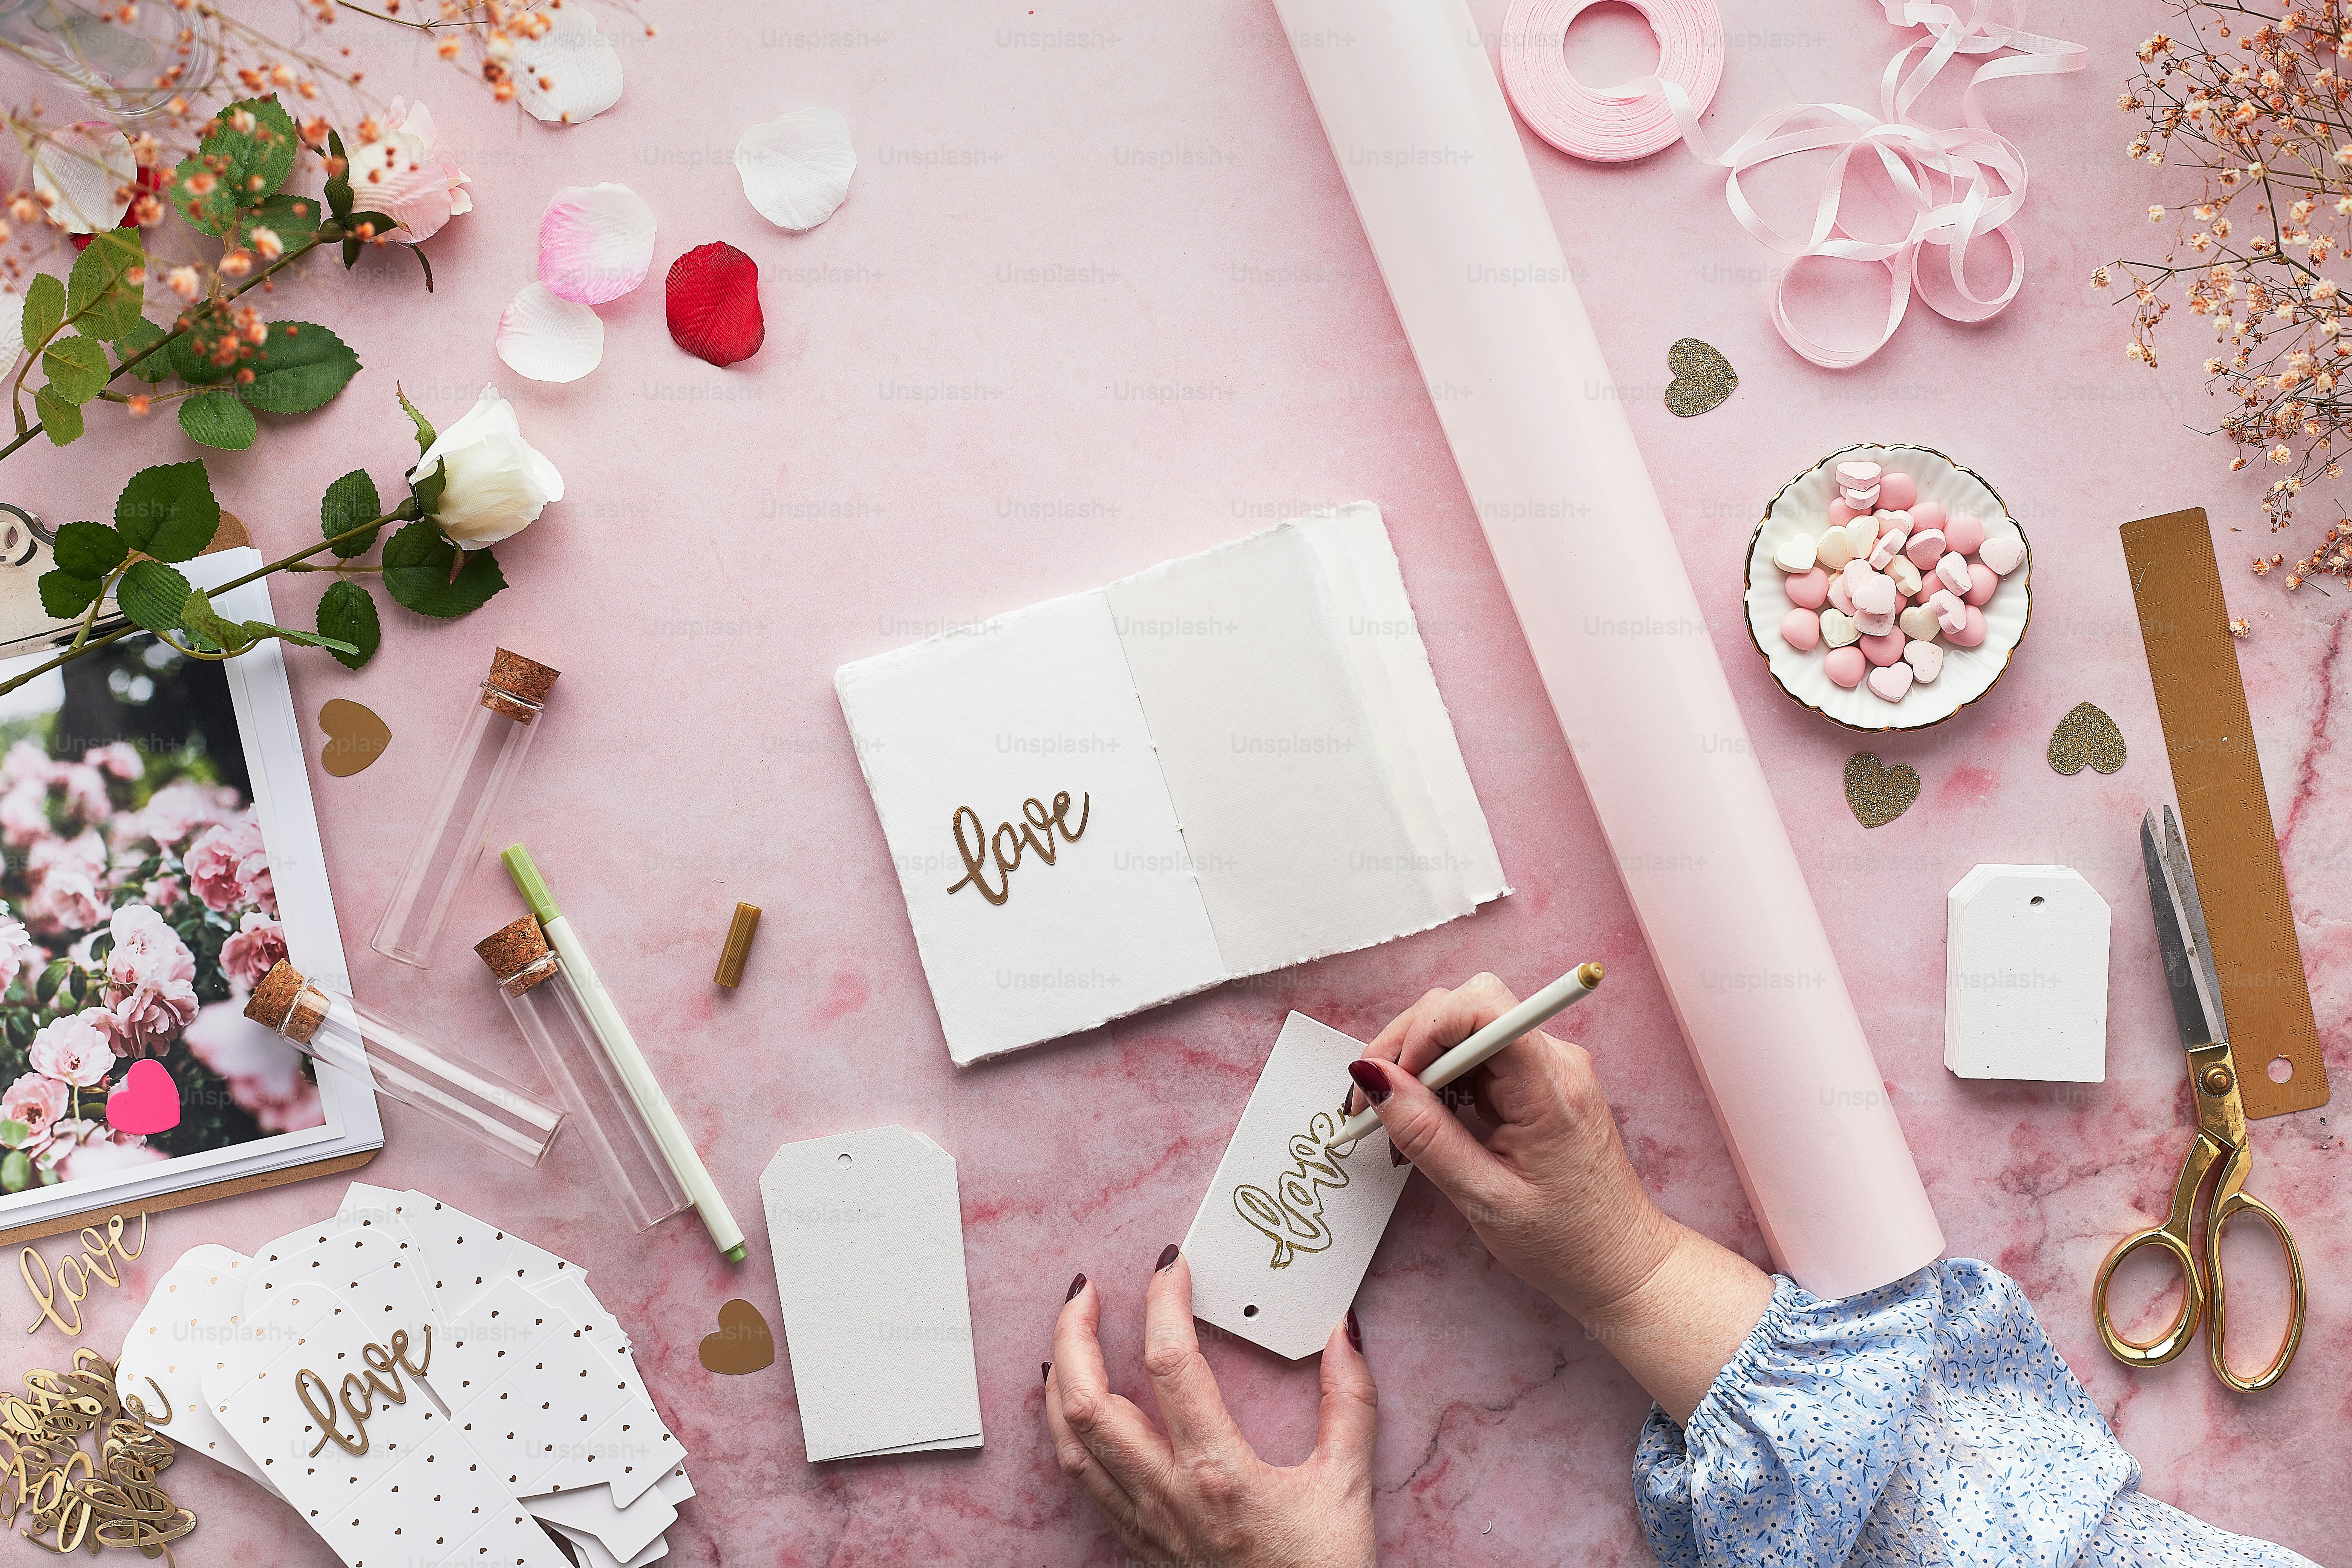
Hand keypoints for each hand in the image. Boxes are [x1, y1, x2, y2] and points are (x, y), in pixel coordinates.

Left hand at [1043, 1251, 1377, 1567]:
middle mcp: (1168, 1494)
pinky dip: (1064, 1428)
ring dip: (1060, 1377)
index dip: (1164, 1304)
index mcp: (1219, 1474)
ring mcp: (1145, 1520)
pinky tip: (1069, 1403)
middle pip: (1090, 1400)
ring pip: (1072, 1440)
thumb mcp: (1349, 1487)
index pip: (1171, 1365)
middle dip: (1076, 1333)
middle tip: (1086, 1289)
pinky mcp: (1137, 1540)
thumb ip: (1349, 1404)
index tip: (1171, 1267)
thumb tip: (1343, 1335)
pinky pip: (1081, 1477)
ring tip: (1068, 1331)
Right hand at [1347, 973, 1772, 1421]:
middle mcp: (1555, 1060)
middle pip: (1465, 1008)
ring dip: (1419, 1063)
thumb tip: (1373, 1079)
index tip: (1392, 1079)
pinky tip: (1425, 1117)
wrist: (1622, 1262)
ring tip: (1393, 1117)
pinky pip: (1478, 1055)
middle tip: (1370, 1101)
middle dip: (1407, 1044)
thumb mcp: (1483, 1198)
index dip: (1425, 1030)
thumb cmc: (1565, 1241)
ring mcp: (1549, 1066)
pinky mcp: (1538, 1080)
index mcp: (1550, 1087)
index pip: (1482, 1008)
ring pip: (1465, 1027)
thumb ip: (1426, 1135)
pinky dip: (1442, 1077)